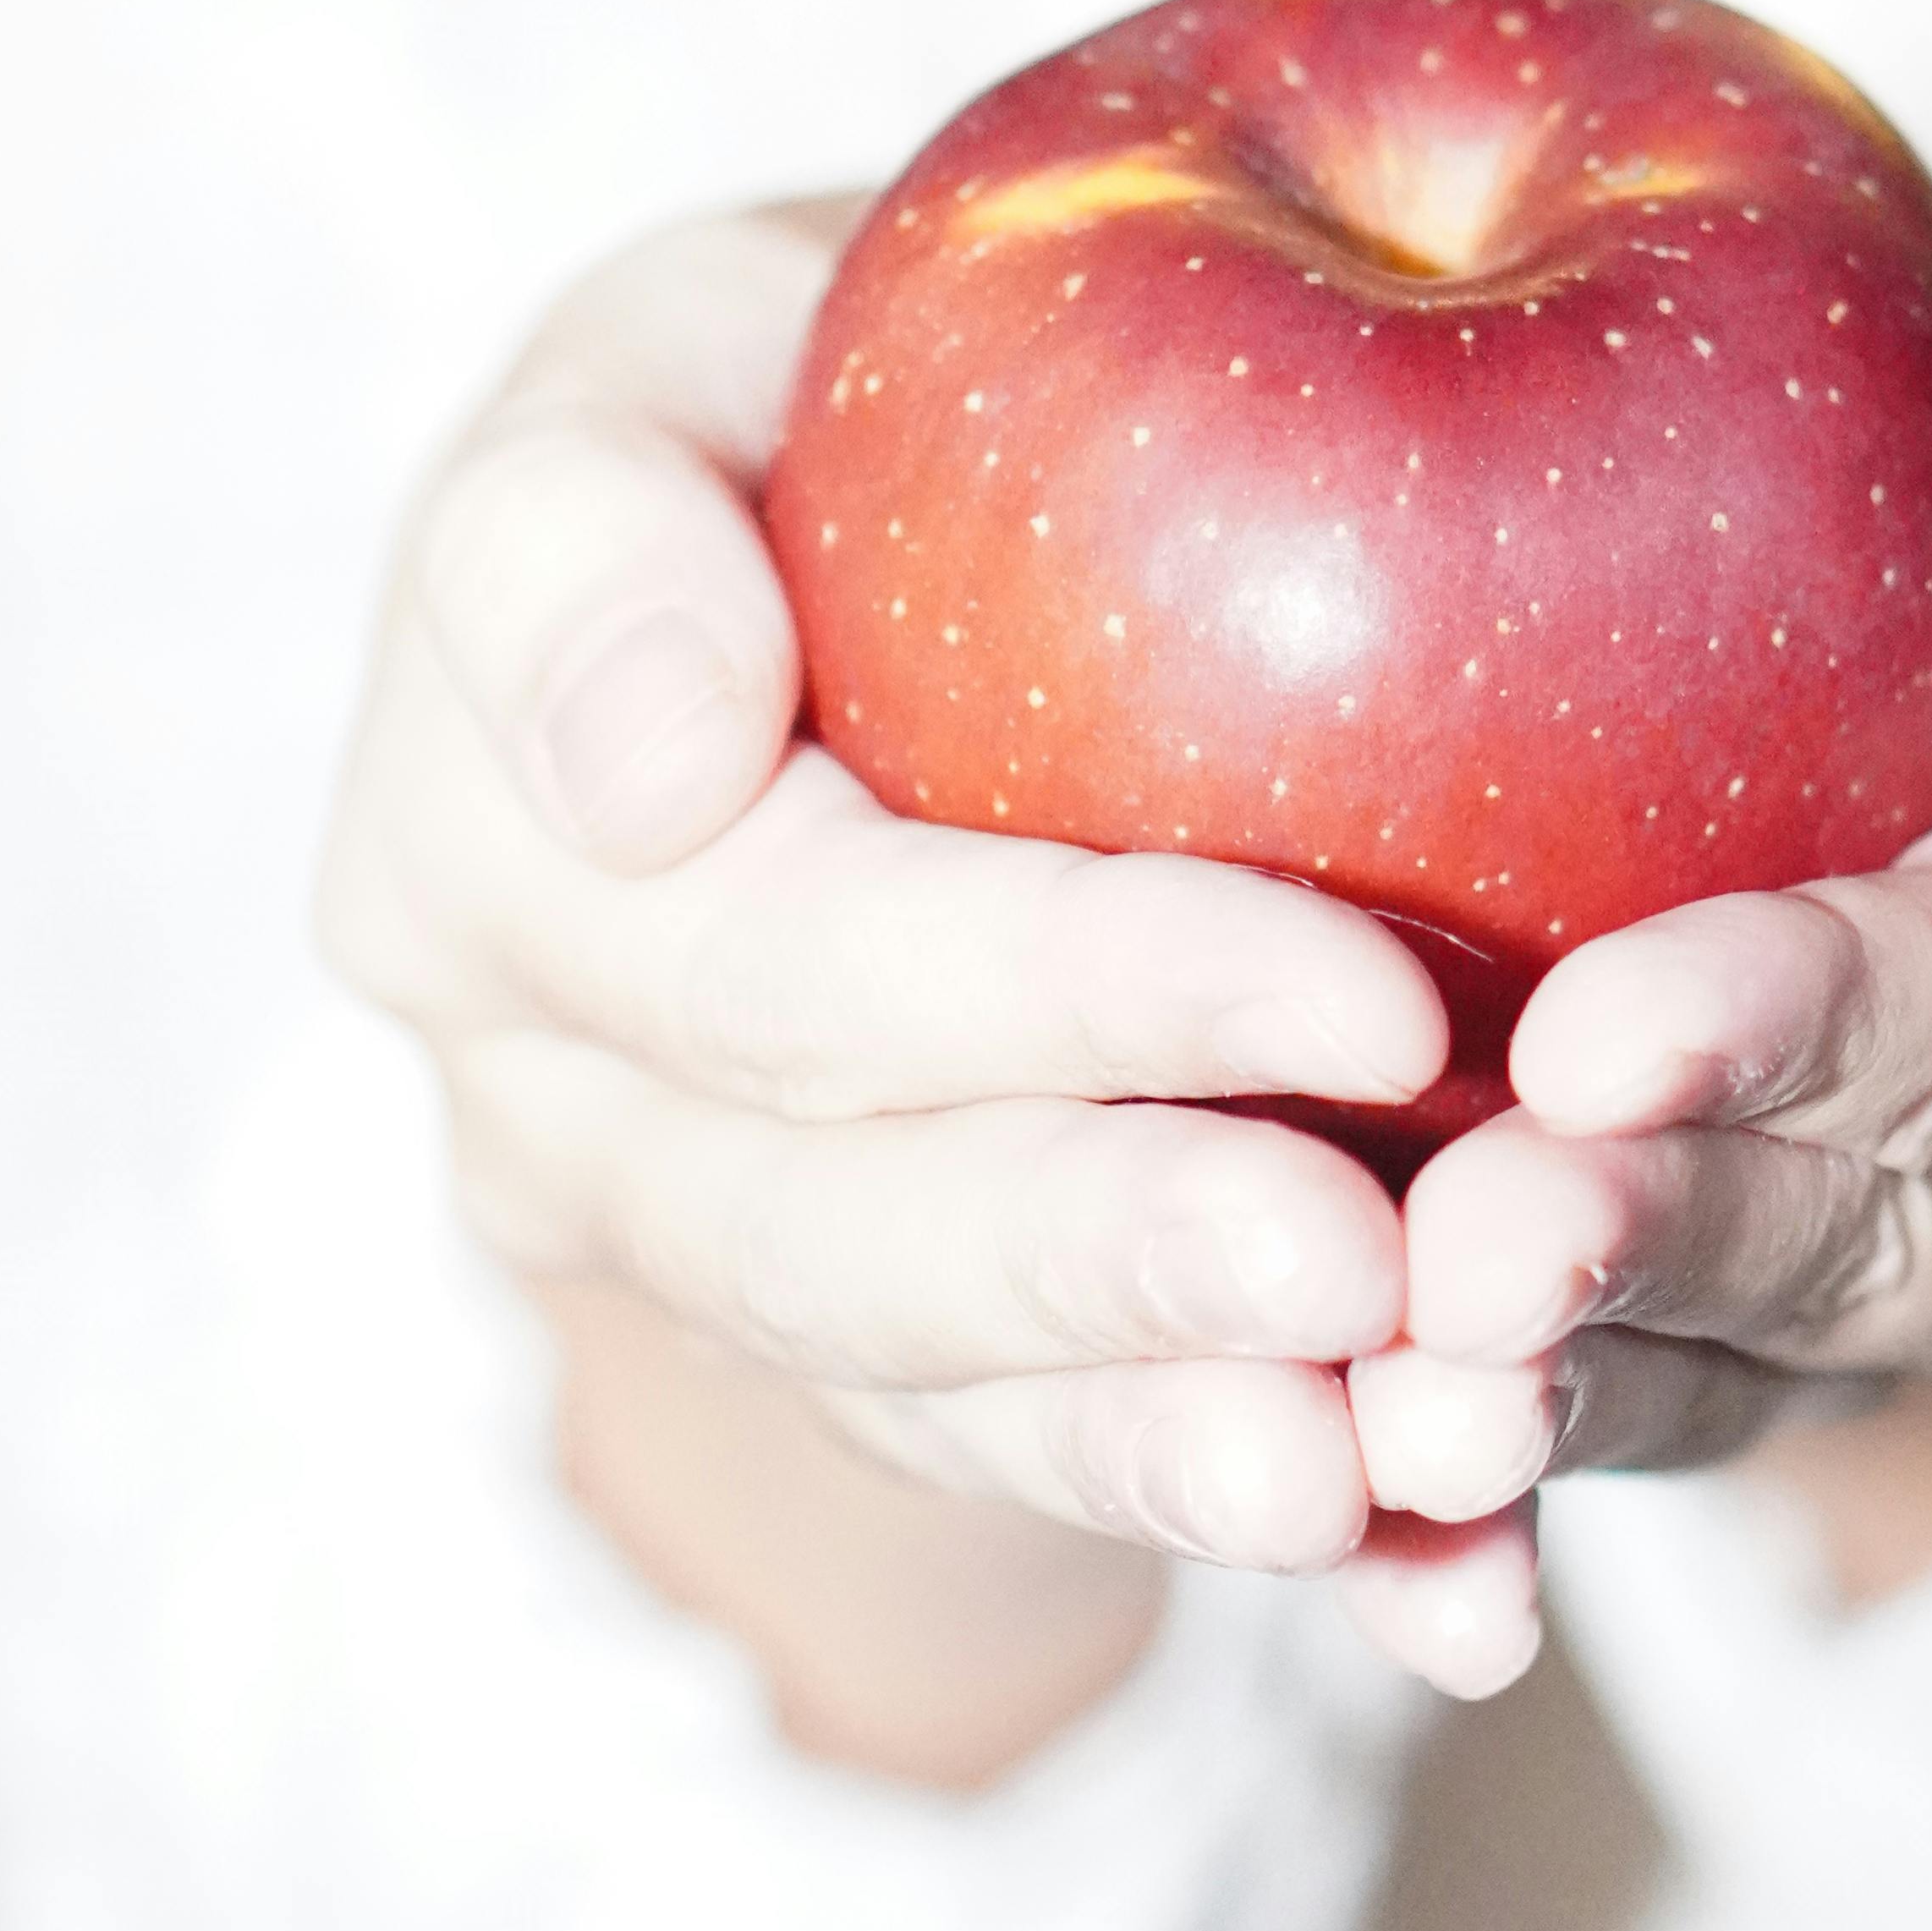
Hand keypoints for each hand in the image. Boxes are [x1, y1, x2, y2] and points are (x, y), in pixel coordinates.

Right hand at [316, 204, 1514, 1766]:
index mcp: (479, 873)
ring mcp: (722, 1267)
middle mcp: (566, 1118)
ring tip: (1406, 1481)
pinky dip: (1257, 1516)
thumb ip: (593, 533)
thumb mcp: (666, 352)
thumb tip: (647, 768)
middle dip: (1128, 1265)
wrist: (872, 535)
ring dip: (1183, 1450)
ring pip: (947, 1400)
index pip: (792, 966)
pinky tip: (1452, 1578)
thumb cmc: (801, 386)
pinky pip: (1060, 1460)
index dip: (1077, 991)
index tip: (1374, 984)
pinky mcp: (896, 1356)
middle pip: (849, 1241)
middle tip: (1382, 1282)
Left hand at [1358, 243, 1931, 1622]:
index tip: (1602, 1030)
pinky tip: (1368, 1506)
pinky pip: (1639, 1440)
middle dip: (1666, 1235)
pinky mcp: (1751, 1362)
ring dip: (1575, 1386)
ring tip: (1395, 1391)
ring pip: (1758, 1373)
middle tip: (1463, 1238)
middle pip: (1886, 1238)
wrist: (1785, 509)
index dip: (1814, 1034)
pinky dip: (1505, 1506)